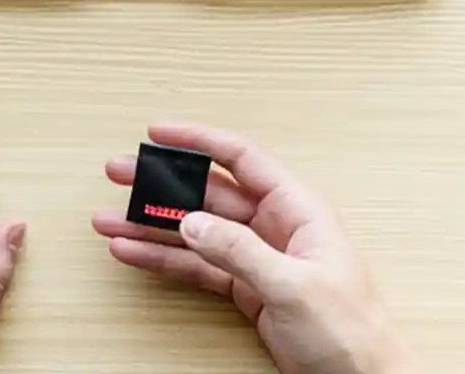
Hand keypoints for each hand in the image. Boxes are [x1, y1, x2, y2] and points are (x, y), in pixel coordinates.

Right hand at [93, 123, 416, 373]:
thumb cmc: (353, 332)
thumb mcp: (294, 286)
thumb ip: (240, 251)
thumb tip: (193, 223)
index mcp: (298, 209)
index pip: (242, 158)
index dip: (198, 141)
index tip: (158, 133)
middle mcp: (276, 226)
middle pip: (209, 192)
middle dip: (162, 184)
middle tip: (121, 174)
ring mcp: (258, 258)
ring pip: (195, 231)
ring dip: (153, 225)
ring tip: (111, 221)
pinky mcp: (247, 289)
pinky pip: (197, 266)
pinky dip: (164, 260)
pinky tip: (134, 253)